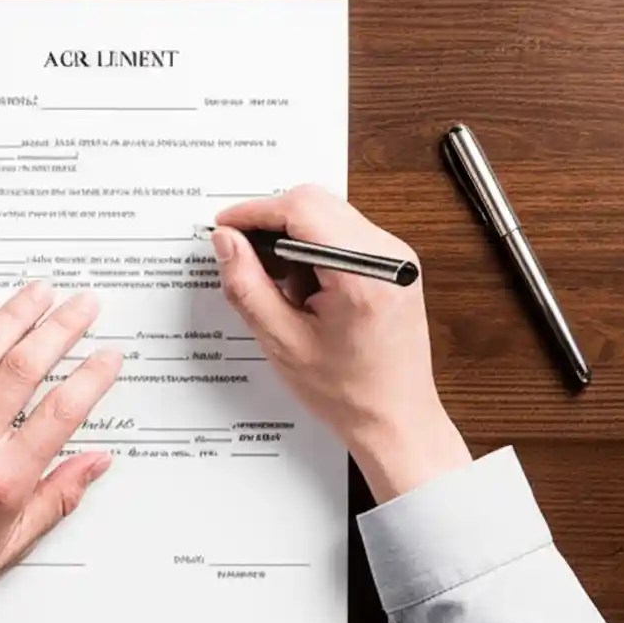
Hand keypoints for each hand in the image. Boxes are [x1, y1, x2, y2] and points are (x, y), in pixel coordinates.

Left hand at [0, 283, 120, 622]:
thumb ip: (58, 498)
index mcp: (2, 481)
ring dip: (14, 315)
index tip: (109, 355)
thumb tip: (96, 463)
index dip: (91, 377)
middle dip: (61, 328)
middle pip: (24, 369)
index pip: (61, 412)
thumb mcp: (10, 545)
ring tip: (39, 292)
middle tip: (83, 304)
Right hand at [211, 185, 470, 502]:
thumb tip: (226, 242)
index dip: (255, 212)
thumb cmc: (350, 394)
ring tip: (284, 289)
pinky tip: (305, 290)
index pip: (302, 209)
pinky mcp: (395, 264)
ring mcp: (397, 257)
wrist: (396, 420)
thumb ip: (247, 286)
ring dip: (293, 239)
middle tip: (245, 259)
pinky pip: (344, 233)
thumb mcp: (282, 342)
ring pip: (328, 214)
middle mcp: (389, 256)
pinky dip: (314, 249)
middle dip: (272, 224)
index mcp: (365, 273)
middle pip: (316, 202)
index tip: (226, 227)